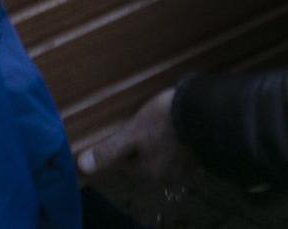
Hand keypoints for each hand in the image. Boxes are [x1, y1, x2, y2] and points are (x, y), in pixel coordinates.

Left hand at [78, 89, 195, 185]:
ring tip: (158, 120)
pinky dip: (174, 138)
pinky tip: (174, 123)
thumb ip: (109, 151)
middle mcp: (167, 175)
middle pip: (144, 160)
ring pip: (161, 154)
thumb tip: (82, 166)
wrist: (205, 111)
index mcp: (149, 173)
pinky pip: (178, 148)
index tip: (124, 130)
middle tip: (141, 123)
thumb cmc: (165, 122)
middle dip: (140, 144)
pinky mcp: (198, 153)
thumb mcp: (132, 133)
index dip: (121, 146)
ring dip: (158, 141)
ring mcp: (185, 165)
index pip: (125, 164)